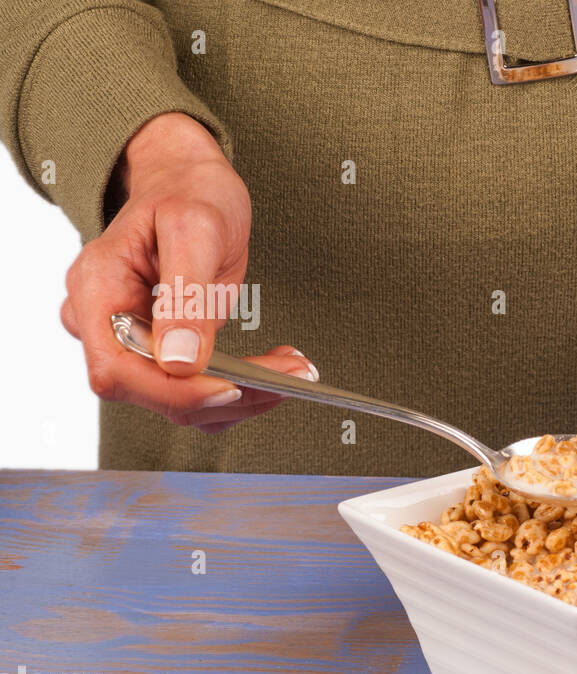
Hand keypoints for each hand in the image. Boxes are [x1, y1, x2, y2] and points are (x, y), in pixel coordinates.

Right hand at [60, 112, 318, 433]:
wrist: (186, 182)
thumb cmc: (188, 193)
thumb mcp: (196, 229)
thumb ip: (186, 296)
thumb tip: (180, 362)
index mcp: (96, 289)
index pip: (117, 370)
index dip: (173, 390)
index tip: (234, 387)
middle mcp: (102, 323)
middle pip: (149, 393)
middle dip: (223, 394)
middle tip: (293, 374)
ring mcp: (128, 341)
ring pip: (176, 401)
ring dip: (240, 397)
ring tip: (294, 368)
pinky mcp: (160, 352)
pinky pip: (193, 391)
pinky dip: (237, 390)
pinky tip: (275, 368)